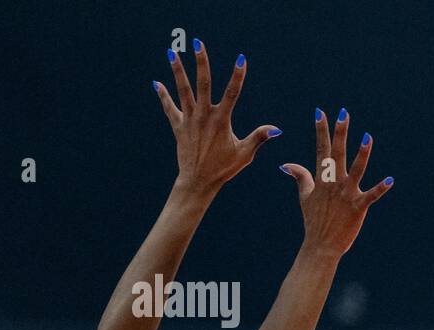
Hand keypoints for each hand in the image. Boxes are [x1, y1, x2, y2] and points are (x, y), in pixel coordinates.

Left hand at [154, 41, 279, 195]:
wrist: (199, 181)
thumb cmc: (224, 168)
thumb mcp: (245, 154)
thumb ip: (259, 137)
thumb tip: (276, 129)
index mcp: (222, 120)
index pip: (232, 93)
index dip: (238, 76)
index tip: (241, 58)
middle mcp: (204, 116)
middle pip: (203, 83)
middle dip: (201, 62)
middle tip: (198, 43)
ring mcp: (189, 120)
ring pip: (183, 90)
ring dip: (177, 71)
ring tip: (172, 53)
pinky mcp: (178, 126)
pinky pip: (169, 108)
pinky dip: (163, 96)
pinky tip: (157, 83)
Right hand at [280, 110, 393, 256]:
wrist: (321, 245)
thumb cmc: (314, 221)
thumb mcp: (304, 197)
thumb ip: (300, 177)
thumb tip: (287, 164)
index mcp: (321, 179)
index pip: (321, 149)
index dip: (321, 131)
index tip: (320, 112)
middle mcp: (334, 183)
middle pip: (338, 153)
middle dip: (340, 133)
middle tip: (344, 113)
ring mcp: (347, 194)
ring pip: (356, 170)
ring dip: (362, 154)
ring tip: (367, 137)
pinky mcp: (358, 207)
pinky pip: (371, 196)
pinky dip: (380, 189)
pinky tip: (390, 180)